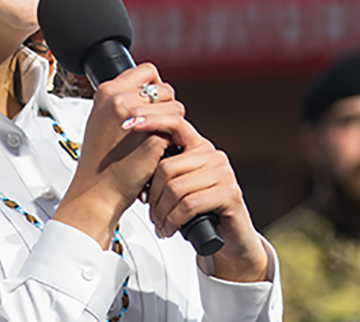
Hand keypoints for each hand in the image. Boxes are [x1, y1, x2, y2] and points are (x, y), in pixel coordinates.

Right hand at [52, 64, 181, 247]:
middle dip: (166, 104)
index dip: (153, 86)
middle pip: (164, 88)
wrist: (97, 191)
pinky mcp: (153, 137)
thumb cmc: (99, 161)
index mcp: (107, 92)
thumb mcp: (100, 118)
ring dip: (173, 121)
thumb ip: (120, 100)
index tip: (152, 102)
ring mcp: (138, 119)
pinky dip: (173, 138)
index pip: (146, 71)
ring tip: (157, 138)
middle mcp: (121, 101)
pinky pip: (177, 128)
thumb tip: (145, 90)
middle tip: (156, 125)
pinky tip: (160, 150)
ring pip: (175, 106)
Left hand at [125, 112, 269, 282]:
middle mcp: (213, 155)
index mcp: (199, 147)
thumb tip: (135, 162)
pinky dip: (173, 220)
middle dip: (152, 194)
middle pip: (167, 166)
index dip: (152, 121)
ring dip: (161, 211)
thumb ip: (165, 169)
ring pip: (176, 187)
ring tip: (159, 223)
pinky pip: (189, 204)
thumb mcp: (180, 185)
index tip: (130, 123)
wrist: (230, 238)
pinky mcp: (229, 194)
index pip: (175, 124)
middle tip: (150, 212)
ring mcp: (223, 173)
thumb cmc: (201, 212)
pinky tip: (169, 228)